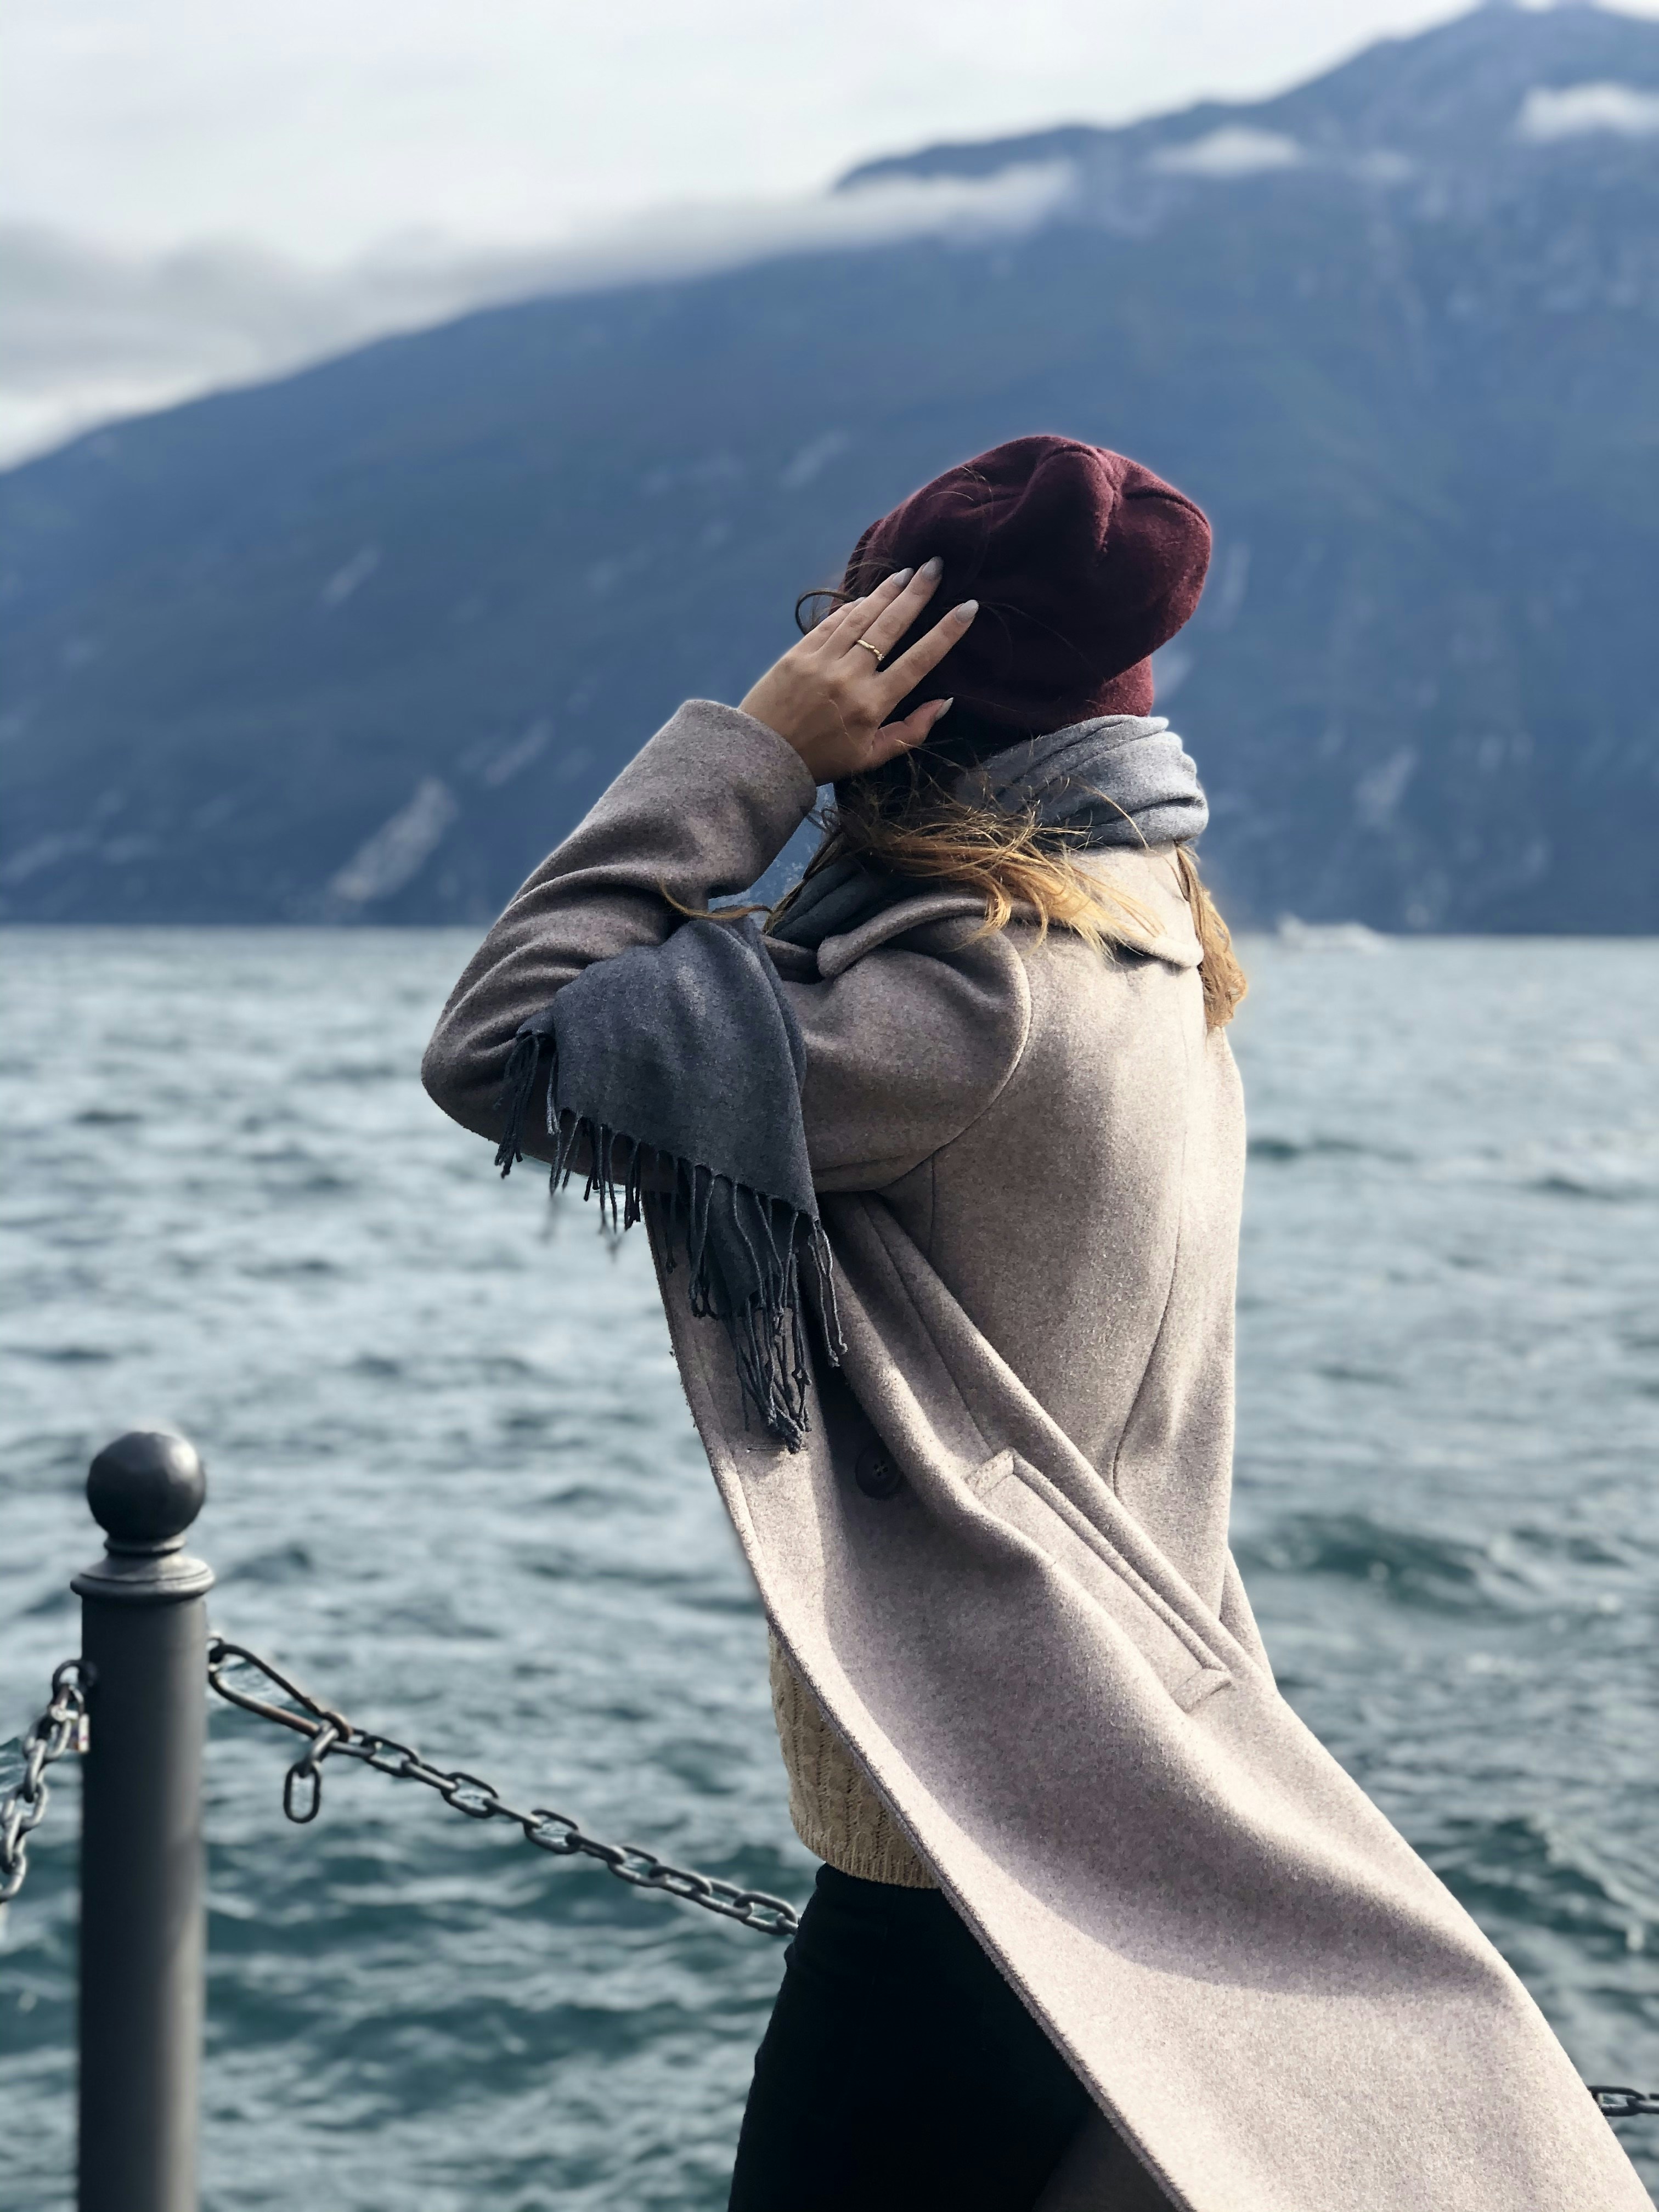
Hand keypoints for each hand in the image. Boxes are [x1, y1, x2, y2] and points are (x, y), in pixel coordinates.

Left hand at [739, 557, 976, 782]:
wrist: (762, 756)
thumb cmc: (822, 760)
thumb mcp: (870, 758)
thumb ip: (910, 732)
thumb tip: (943, 702)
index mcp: (871, 705)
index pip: (918, 661)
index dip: (946, 633)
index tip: (968, 607)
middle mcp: (849, 676)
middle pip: (891, 626)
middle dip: (917, 593)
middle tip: (935, 566)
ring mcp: (821, 661)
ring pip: (861, 616)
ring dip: (886, 592)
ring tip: (907, 573)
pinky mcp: (798, 653)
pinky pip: (831, 622)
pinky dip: (851, 607)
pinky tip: (867, 597)